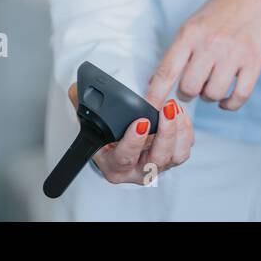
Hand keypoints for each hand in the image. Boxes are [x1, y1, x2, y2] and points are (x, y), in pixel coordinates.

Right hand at [67, 84, 192, 184]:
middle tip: (166, 109)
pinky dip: (185, 130)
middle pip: (157, 160)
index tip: (141, 122)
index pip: (124, 158)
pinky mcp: (171, 158)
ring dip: (178, 131)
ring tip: (174, 108)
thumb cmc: (104, 134)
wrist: (117, 144)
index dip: (133, 142)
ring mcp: (157, 167)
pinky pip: (184, 149)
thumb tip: (74, 89)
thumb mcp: (89, 122)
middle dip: (165, 134)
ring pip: (175, 156)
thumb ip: (81, 105)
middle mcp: (137, 172)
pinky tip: (179, 112)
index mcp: (114, 166)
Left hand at [147, 0, 260, 111]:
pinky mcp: (253, 63)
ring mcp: (233, 54)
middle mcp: (210, 44)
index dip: (155, 95)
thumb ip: (176, 53)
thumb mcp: (191, 26)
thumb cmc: (219, 14)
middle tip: (192, 86)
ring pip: (212, 94)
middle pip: (189, 88)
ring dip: (209, 96)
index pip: (166, 71)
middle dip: (187, 93)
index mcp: (190, 34)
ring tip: (211, 84)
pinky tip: (226, 99)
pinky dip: (230, 104)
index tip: (149, 109)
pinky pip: (238, 97)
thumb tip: (154, 83)